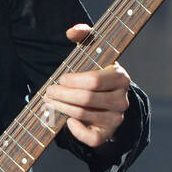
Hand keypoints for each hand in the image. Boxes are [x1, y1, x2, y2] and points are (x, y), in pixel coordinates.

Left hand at [43, 23, 131, 147]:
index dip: (73, 81)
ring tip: (49, 102)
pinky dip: (76, 131)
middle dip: (62, 95)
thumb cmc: (96, 71)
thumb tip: (71, 32)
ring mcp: (116, 118)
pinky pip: (92, 139)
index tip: (60, 78)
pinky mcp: (107, 133)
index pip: (94, 81)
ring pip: (84, 115)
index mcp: (121, 77)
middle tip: (48, 91)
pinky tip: (67, 121)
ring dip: (62, 108)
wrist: (108, 97)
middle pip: (87, 99)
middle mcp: (122, 100)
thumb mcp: (93, 50)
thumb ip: (84, 34)